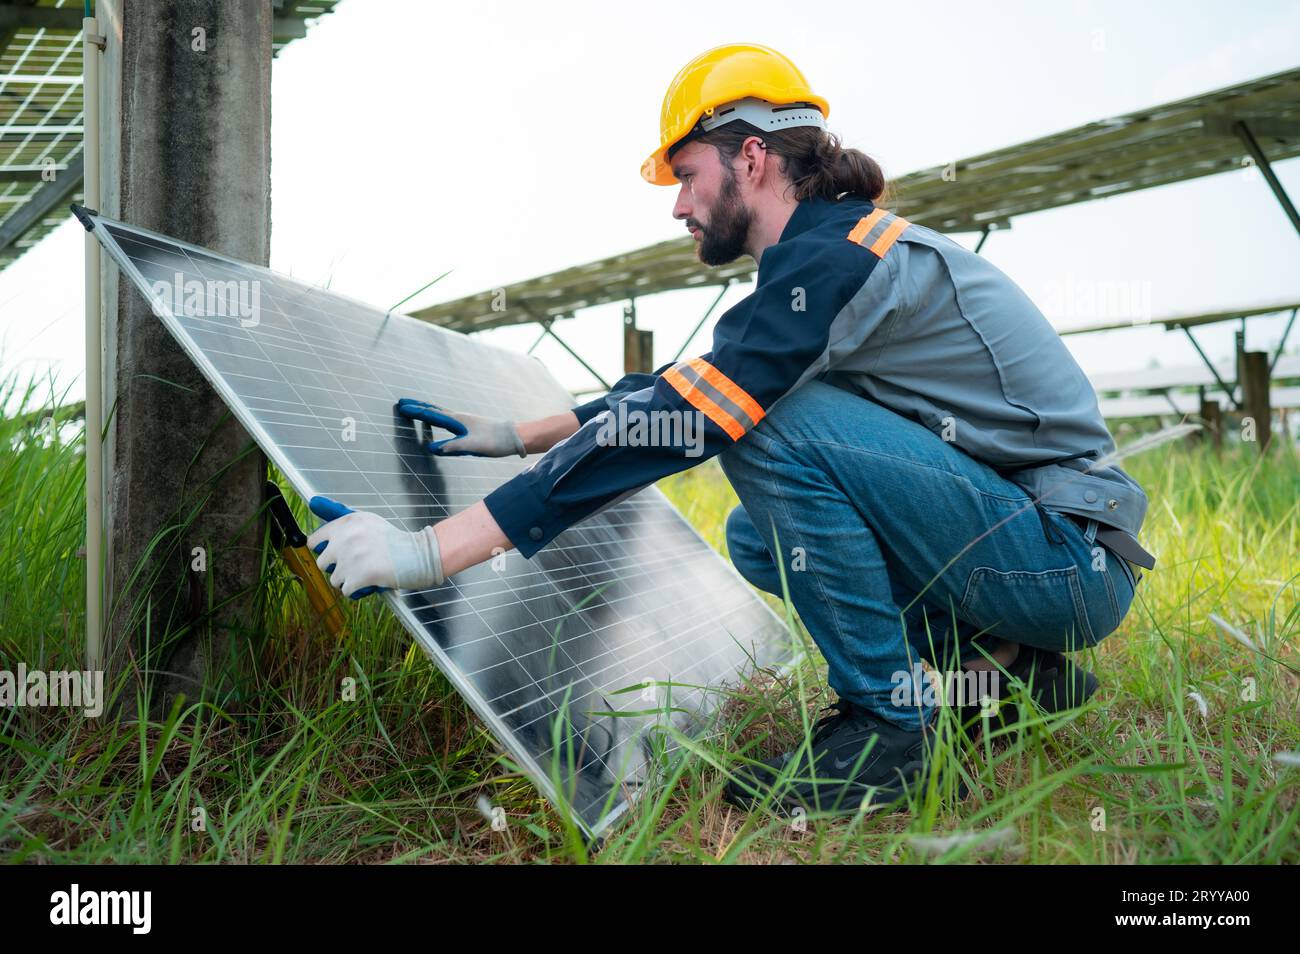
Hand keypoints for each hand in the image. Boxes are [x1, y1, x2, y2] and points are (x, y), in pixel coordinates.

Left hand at [306, 496, 443, 597]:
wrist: (418, 554)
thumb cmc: (392, 540)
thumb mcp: (367, 520)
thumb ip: (340, 516)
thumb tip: (313, 502)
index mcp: (346, 523)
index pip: (314, 541)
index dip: (324, 550)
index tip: (335, 554)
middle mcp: (345, 539)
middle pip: (322, 563)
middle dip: (337, 567)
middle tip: (356, 564)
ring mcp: (351, 559)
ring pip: (334, 579)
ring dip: (348, 580)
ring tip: (366, 572)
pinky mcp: (359, 577)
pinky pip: (346, 591)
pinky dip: (357, 590)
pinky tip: (370, 581)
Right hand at [396, 398, 525, 456]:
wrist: (514, 436)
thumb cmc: (494, 441)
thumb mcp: (472, 446)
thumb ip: (452, 447)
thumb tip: (431, 448)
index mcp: (457, 421)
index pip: (431, 415)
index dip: (416, 411)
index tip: (401, 407)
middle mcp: (459, 417)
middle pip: (433, 410)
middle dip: (417, 406)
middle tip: (402, 401)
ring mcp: (464, 420)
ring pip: (440, 413)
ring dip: (426, 410)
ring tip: (415, 408)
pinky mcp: (468, 425)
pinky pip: (446, 418)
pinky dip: (436, 416)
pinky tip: (438, 420)